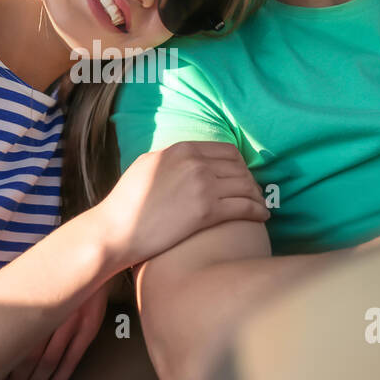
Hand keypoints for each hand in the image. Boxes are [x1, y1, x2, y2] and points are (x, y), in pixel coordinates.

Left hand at [0, 280, 112, 379]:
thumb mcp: (33, 279)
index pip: (13, 345)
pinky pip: (72, 360)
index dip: (2, 370)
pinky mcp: (89, 328)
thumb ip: (16, 301)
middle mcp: (51, 314)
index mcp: (32, 303)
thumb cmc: (57, 270)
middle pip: (28, 357)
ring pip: (48, 363)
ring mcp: (72, 322)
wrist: (94, 256)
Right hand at [91, 140, 269, 271]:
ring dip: (257, 196)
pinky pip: (244, 207)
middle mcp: (195, 163)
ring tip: (260, 205)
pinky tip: (262, 216)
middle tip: (255, 193)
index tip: (243, 176)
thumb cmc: (127, 202)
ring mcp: (203, 186)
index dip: (240, 164)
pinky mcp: (207, 212)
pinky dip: (257, 211)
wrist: (116, 230)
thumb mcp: (147, 165)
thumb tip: (189, 159)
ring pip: (245, 186)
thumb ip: (172, 159)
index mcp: (182, 149)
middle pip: (240, 168)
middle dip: (251, 181)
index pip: (226, 150)